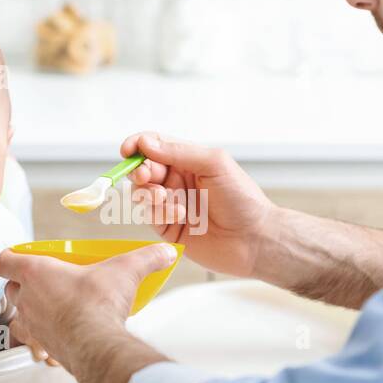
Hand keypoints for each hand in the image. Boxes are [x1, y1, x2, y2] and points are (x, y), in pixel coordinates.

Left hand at [0, 242, 179, 371]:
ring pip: (18, 316)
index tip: (21, 257)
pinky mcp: (42, 345)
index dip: (11, 257)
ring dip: (29, 312)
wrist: (97, 344)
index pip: (6, 260)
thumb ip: (146, 258)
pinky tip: (57, 334)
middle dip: (23, 284)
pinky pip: (32, 340)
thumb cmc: (98, 305)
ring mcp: (32, 324)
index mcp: (36, 272)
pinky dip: (41, 337)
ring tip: (49, 309)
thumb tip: (164, 252)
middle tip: (45, 282)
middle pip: (11, 287)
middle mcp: (28, 298)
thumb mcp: (126, 271)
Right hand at [119, 131, 275, 278]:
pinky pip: (150, 216)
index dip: (138, 145)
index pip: (155, 146)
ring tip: (164, 198)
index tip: (128, 150)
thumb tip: (146, 143)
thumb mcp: (213, 164)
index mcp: (188, 160)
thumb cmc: (242, 199)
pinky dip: (160, 213)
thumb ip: (178, 152)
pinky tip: (179, 215)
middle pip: (143, 169)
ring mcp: (172, 204)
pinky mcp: (169, 228)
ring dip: (148, 193)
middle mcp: (178, 181)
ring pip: (142, 193)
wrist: (254, 239)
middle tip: (144, 176)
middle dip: (139, 171)